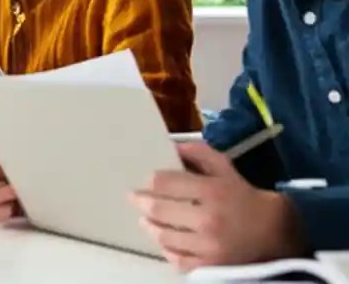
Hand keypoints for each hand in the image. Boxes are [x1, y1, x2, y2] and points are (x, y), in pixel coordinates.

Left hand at [130, 142, 305, 271]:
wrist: (278, 233)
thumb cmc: (246, 198)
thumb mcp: (227, 169)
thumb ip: (199, 154)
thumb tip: (171, 145)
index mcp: (212, 192)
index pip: (165, 182)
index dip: (149, 181)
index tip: (143, 181)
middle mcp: (209, 219)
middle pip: (159, 209)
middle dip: (142, 203)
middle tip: (135, 199)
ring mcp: (209, 247)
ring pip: (164, 236)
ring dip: (150, 226)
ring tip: (147, 220)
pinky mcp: (210, 266)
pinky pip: (177, 260)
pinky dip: (167, 250)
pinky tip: (165, 241)